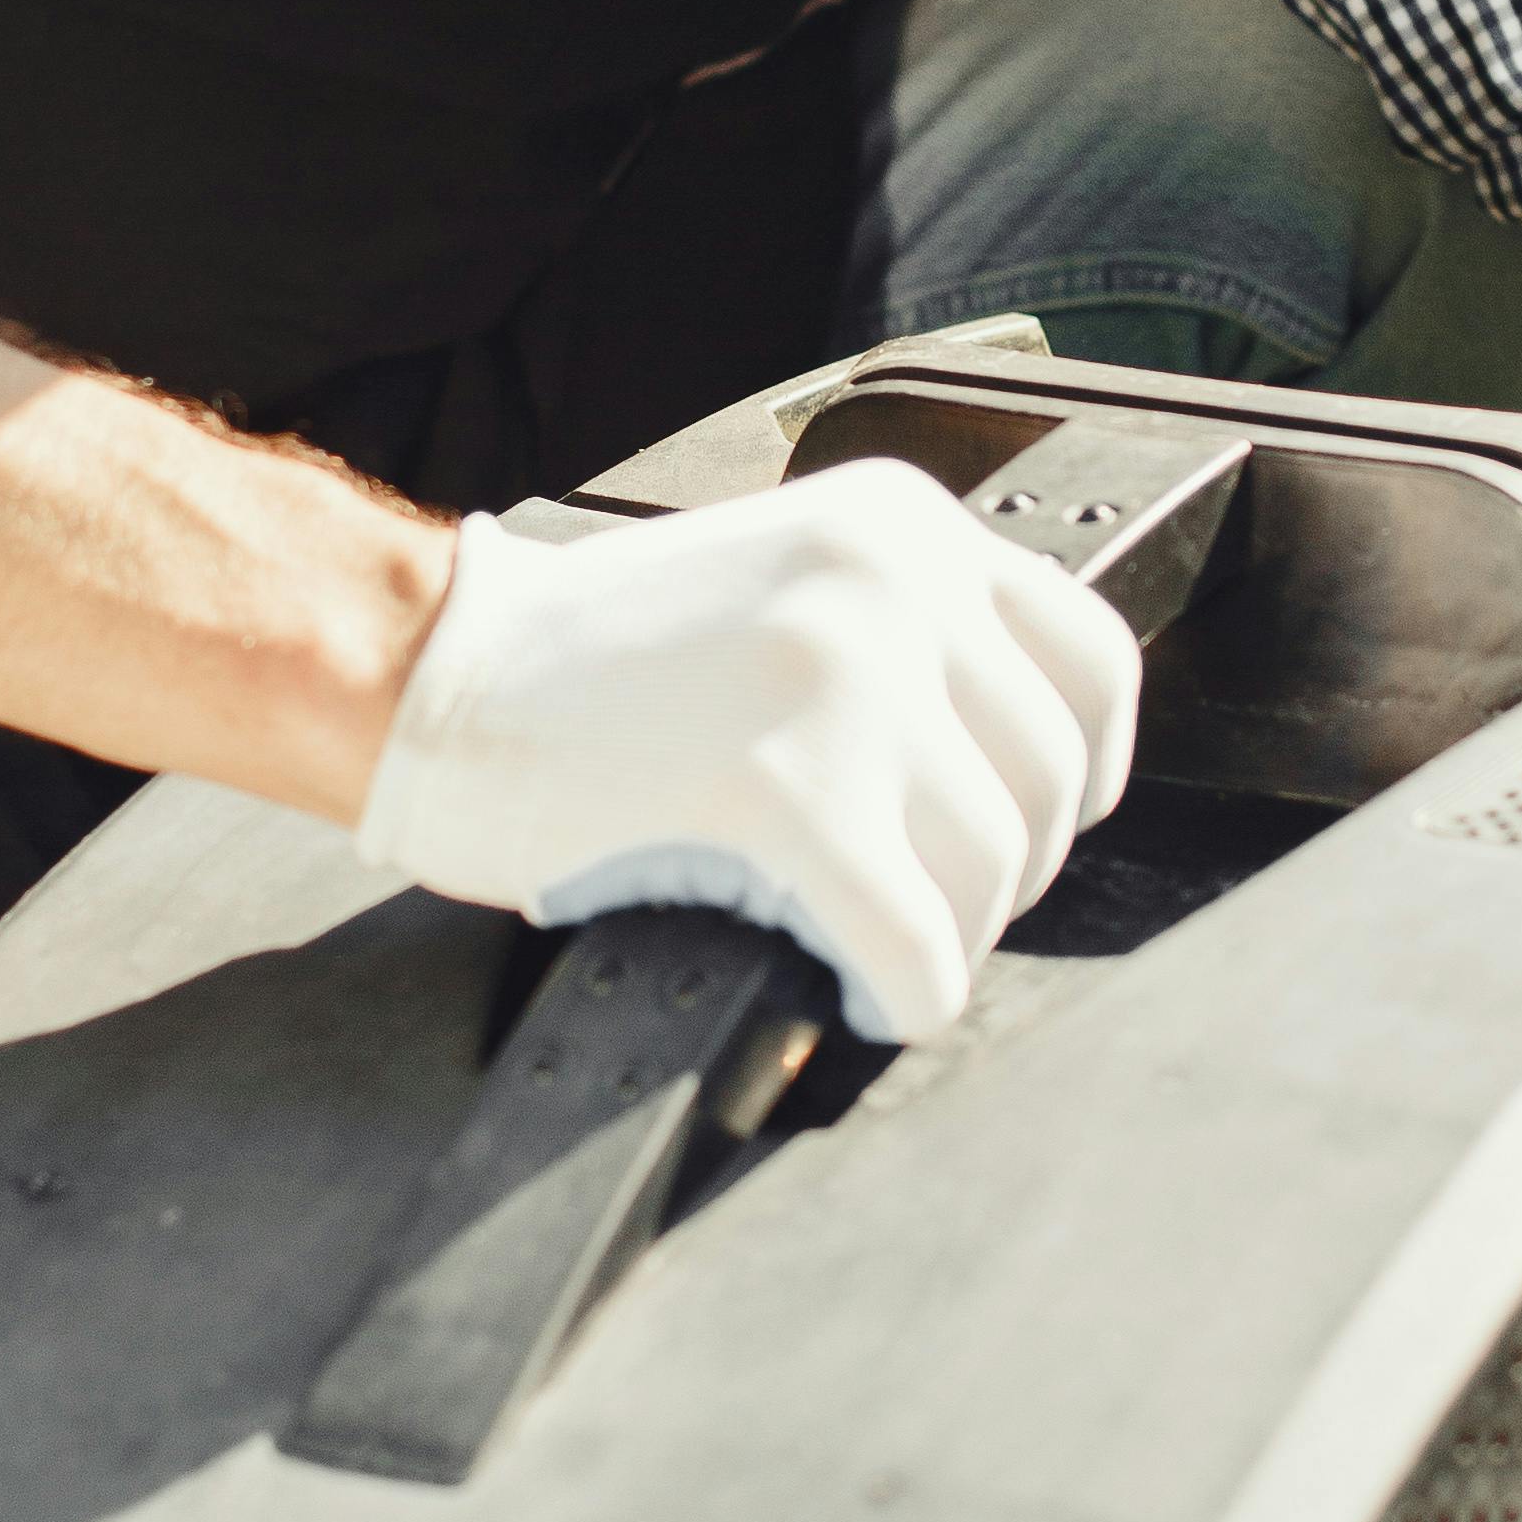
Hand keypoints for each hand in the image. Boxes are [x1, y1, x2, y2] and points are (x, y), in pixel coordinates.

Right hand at [355, 456, 1143, 1043]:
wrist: (428, 671)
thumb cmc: (581, 659)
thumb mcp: (784, 586)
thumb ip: (902, 641)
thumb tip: (1002, 774)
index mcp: (901, 526)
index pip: (1093, 655)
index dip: (1079, 772)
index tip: (1036, 825)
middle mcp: (894, 584)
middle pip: (1047, 779)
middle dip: (1000, 873)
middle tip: (922, 906)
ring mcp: (846, 683)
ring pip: (991, 870)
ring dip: (943, 938)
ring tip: (867, 947)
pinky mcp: (789, 792)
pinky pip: (916, 944)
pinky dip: (899, 995)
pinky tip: (852, 992)